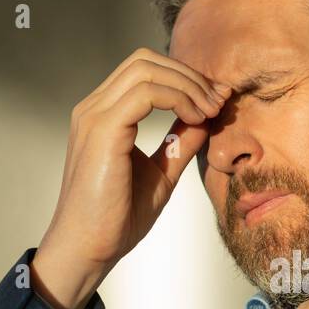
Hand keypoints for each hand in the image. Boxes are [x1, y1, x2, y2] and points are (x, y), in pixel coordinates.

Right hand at [31, 48, 231, 308]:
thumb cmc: (115, 219)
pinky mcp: (102, 130)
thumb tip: (205, 119)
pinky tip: (196, 119)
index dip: (185, 77)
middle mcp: (94, 108)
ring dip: (187, 85)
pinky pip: (146, 93)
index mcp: (103, 115)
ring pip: (146, 69)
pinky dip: (178, 99)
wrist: (89, 249)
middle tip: (219, 101)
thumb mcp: (160, 173)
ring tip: (210, 111)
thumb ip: (179, 142)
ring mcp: (94, 116)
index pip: (144, 70)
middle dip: (189, 75)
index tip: (217, 100)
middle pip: (145, 60)